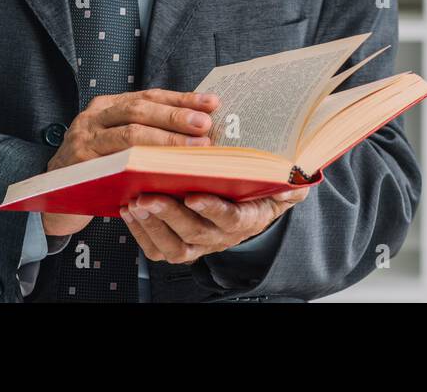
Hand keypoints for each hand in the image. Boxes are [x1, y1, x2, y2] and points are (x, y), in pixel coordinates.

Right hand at [41, 89, 219, 236]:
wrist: (55, 198)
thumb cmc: (98, 170)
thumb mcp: (120, 146)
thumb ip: (148, 134)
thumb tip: (199, 131)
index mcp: (107, 107)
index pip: (149, 96)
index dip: (181, 99)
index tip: (212, 103)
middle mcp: (93, 117)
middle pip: (140, 110)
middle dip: (176, 117)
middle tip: (205, 126)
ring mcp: (83, 139)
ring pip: (129, 134)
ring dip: (166, 140)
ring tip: (194, 148)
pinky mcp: (78, 164)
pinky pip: (115, 161)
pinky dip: (142, 165)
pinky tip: (163, 171)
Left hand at [119, 186, 311, 265]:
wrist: (248, 207)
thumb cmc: (257, 188)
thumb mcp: (279, 183)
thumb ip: (289, 181)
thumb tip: (297, 178)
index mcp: (247, 219)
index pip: (230, 219)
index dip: (212, 209)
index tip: (194, 196)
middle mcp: (221, 238)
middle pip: (194, 234)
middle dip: (169, 215)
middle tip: (149, 196)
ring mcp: (198, 246)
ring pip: (173, 246)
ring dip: (151, 225)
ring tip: (135, 203)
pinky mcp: (179, 248)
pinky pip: (156, 249)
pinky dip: (140, 232)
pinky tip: (128, 210)